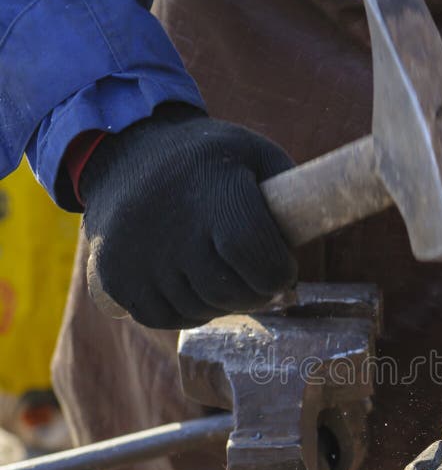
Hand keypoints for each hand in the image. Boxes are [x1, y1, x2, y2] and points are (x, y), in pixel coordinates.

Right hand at [80, 103, 295, 327]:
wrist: (127, 151)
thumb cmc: (209, 160)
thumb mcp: (257, 157)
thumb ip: (289, 202)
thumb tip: (297, 272)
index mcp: (212, 189)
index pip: (256, 256)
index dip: (279, 273)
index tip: (283, 269)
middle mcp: (169, 224)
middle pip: (230, 291)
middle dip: (255, 292)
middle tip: (256, 275)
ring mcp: (137, 254)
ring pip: (200, 310)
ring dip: (221, 301)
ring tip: (217, 268)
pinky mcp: (115, 277)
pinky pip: (166, 319)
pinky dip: (187, 311)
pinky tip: (188, 282)